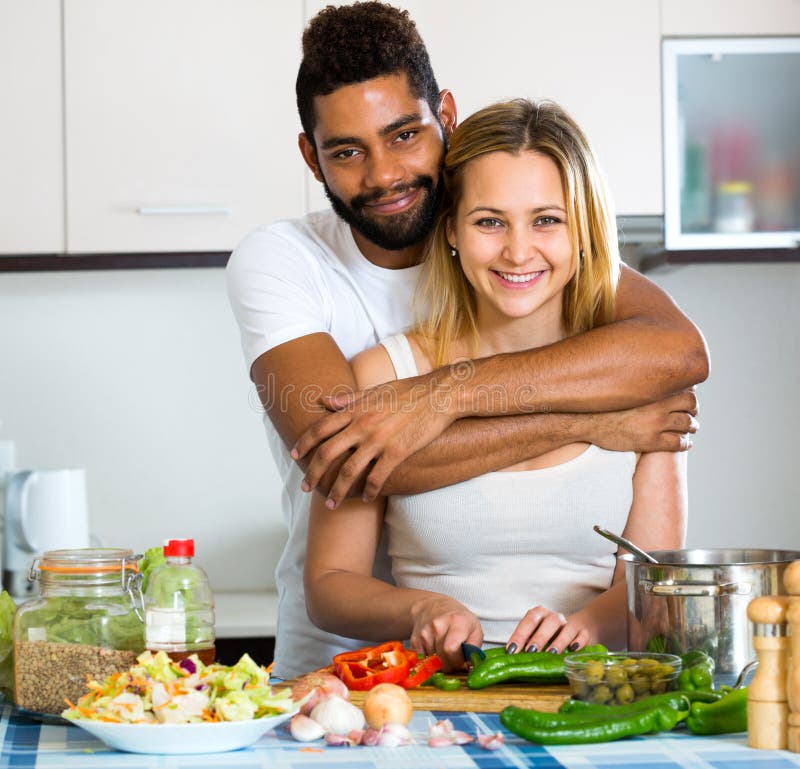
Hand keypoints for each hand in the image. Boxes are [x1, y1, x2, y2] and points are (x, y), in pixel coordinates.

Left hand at [291, 370, 458, 507]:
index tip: (295, 455)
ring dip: (337, 491)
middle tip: (305, 487)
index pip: (320, 429)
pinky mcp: (397, 452)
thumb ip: (348, 398)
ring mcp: (378, 440)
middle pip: (327, 454)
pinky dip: (369, 490)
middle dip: (313, 474)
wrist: (438, 395)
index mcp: (355, 410)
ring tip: (331, 504)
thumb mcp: (374, 390)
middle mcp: (362, 426)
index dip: (303, 443)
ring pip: (349, 471)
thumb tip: (324, 401)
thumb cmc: (407, 390)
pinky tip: (365, 498)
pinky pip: (377, 477)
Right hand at [409, 595, 482, 671]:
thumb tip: (469, 666)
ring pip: (432, 662)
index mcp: (456, 621)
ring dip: (440, 662)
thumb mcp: (475, 628)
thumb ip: (474, 648)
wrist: (434, 606)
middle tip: (455, 659)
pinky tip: (436, 649)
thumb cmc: (457, 619)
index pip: (451, 649)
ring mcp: (424, 632)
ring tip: (445, 651)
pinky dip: (430, 660)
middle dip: (450, 665)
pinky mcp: (415, 640)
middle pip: (441, 658)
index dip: (457, 661)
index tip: (462, 661)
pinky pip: (424, 660)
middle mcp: (437, 625)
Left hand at [505, 606, 590, 654]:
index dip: (520, 634)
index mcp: (539, 614)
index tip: (512, 650)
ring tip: (551, 653)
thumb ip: (525, 643)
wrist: (575, 629)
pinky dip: (579, 641)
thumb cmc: (549, 635)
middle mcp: (554, 617)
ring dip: (559, 641)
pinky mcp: (584, 633)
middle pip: (548, 622)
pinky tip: (573, 649)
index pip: (529, 620)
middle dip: (539, 637)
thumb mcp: (535, 636)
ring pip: (566, 628)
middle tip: (531, 651)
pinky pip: (583, 635)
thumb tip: (509, 658)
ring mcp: (570, 624)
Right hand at [590, 389, 698, 452]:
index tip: (687, 396)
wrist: (586, 421)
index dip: (689, 393)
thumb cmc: (600, 403)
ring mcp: (655, 424)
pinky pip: (678, 443)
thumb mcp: (621, 386)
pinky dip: (685, 443)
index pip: (684, 388)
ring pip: (687, 425)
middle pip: (691, 405)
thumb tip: (640, 372)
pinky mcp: (651, 442)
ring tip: (690, 429)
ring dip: (692, 427)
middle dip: (693, 410)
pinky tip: (684, 443)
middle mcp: (657, 406)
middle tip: (692, 413)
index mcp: (651, 390)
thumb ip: (637, 382)